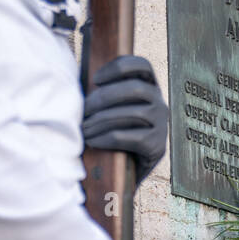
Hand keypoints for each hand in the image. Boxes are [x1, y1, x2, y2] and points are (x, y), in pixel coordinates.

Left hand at [82, 55, 167, 184]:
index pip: (142, 65)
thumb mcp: (111, 108)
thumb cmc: (112, 134)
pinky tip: (92, 141)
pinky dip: (106, 138)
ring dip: (101, 120)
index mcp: (150, 88)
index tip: (96, 79)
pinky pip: (128, 137)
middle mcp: (160, 104)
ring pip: (131, 113)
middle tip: (83, 110)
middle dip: (104, 97)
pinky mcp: (156, 146)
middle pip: (135, 88)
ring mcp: (161, 125)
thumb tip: (76, 77)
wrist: (125, 174)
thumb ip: (103, 90)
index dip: (118, 67)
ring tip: (84, 129)